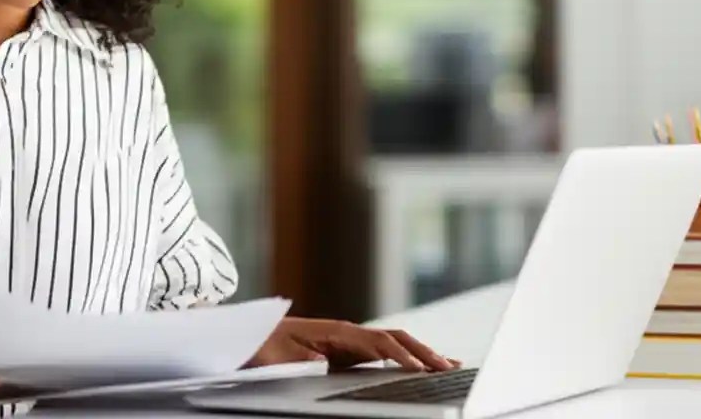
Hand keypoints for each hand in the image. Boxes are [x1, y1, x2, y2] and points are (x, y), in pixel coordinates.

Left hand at [247, 317, 460, 372]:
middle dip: (423, 351)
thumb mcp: (276, 355)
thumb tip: (323, 362)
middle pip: (395, 338)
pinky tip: (421, 366)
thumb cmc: (263, 344)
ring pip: (394, 343)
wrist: (251, 334)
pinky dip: (406, 357)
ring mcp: (350, 340)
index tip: (420, 369)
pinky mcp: (349, 350)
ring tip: (450, 364)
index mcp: (335, 330)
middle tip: (449, 367)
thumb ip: (300, 359)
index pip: (378, 341)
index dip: (401, 355)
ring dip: (421, 353)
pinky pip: (383, 352)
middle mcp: (347, 331)